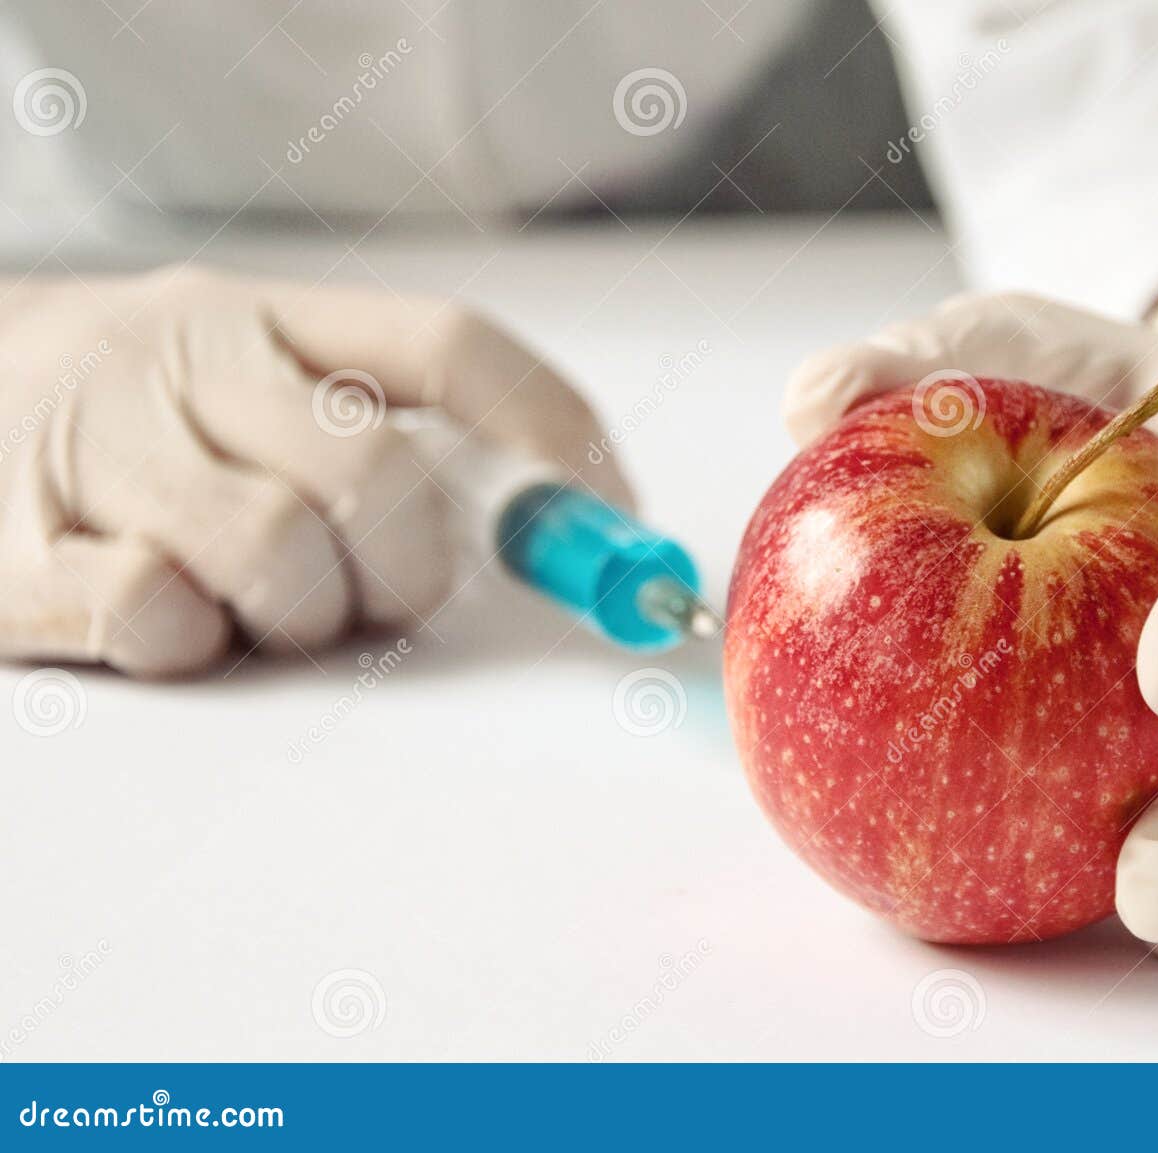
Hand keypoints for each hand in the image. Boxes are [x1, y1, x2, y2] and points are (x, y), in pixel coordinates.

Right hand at [0, 266, 626, 675]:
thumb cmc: (150, 424)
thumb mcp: (265, 386)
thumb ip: (398, 435)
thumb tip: (567, 529)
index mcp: (271, 316)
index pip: (447, 347)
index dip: (550, 433)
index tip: (609, 516)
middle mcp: (188, 359)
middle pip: (376, 471)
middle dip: (410, 564)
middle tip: (382, 591)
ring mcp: (99, 447)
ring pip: (274, 547)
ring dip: (301, 610)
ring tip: (263, 604)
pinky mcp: (21, 552)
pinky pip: (154, 614)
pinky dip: (188, 640)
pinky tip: (172, 619)